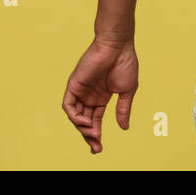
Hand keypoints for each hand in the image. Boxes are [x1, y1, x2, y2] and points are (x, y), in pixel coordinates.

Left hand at [62, 35, 137, 153]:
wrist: (117, 45)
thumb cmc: (125, 63)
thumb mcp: (126, 91)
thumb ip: (123, 109)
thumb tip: (124, 128)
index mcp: (101, 97)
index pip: (95, 120)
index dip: (96, 134)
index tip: (99, 148)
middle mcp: (89, 95)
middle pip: (84, 121)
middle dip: (89, 136)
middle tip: (96, 148)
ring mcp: (81, 90)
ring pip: (75, 116)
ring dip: (82, 128)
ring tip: (94, 134)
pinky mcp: (73, 84)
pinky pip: (69, 106)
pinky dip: (75, 116)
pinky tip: (85, 121)